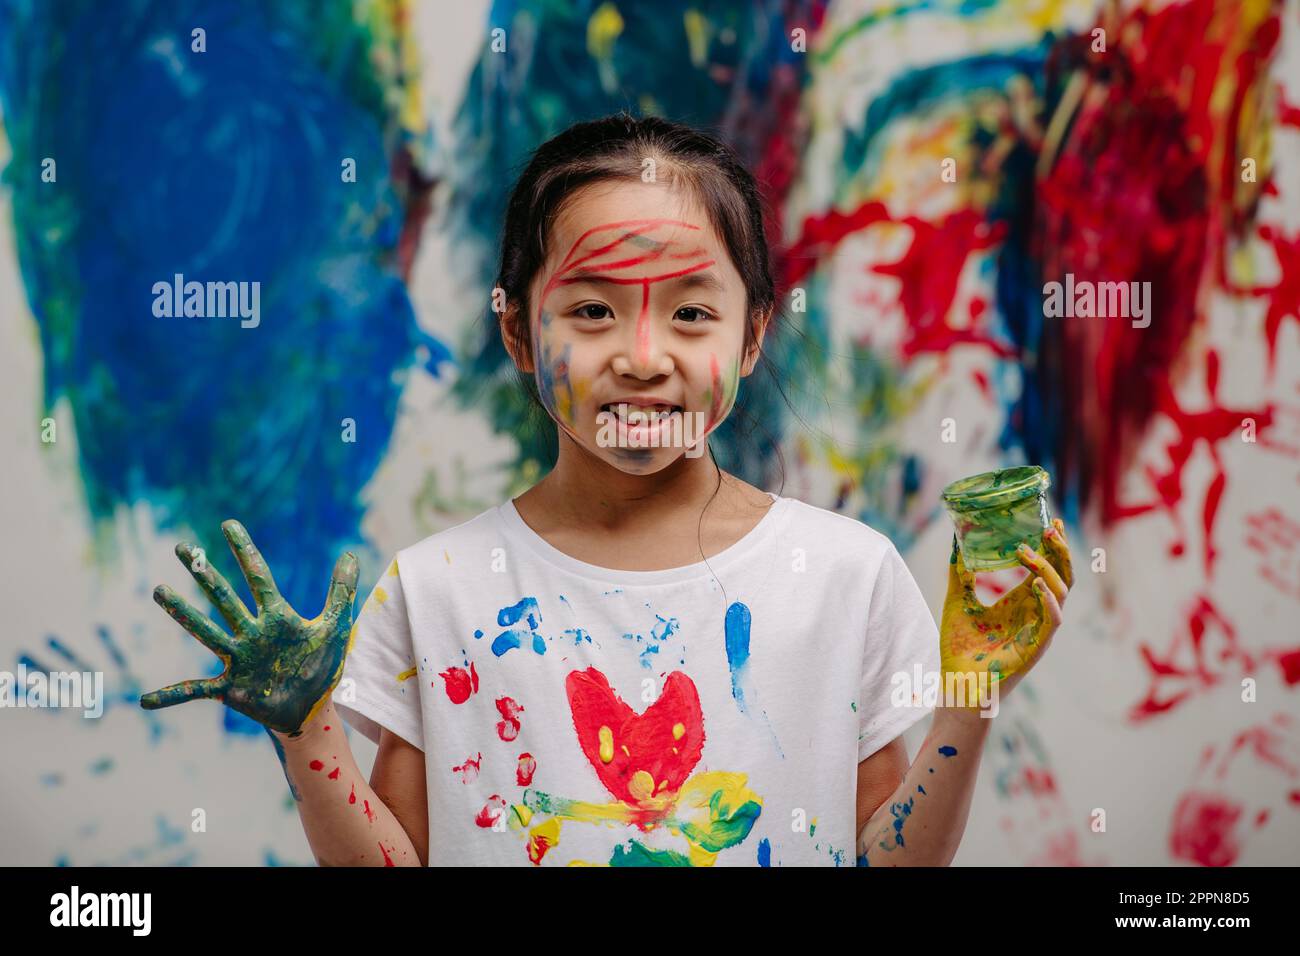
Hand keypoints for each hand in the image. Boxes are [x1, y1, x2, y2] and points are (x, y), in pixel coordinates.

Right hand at [140, 519, 358, 734]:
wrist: (312, 709)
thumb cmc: (320, 668)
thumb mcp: (335, 628)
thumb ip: (341, 592)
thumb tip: (350, 553)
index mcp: (275, 617)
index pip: (258, 576)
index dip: (245, 551)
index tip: (228, 524)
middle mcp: (251, 632)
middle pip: (224, 597)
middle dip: (204, 572)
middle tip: (183, 547)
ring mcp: (238, 659)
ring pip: (205, 631)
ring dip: (183, 613)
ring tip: (159, 590)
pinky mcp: (230, 688)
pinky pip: (195, 689)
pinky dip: (172, 694)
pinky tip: (146, 700)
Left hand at [939, 517, 1072, 703]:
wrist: (957, 686)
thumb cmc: (960, 649)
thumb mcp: (958, 601)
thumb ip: (960, 573)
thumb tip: (956, 541)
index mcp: (1021, 601)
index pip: (1047, 567)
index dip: (1053, 546)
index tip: (1049, 521)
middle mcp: (1035, 612)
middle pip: (1062, 576)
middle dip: (1059, 551)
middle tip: (1048, 528)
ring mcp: (1039, 630)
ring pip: (1061, 593)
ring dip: (1048, 569)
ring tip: (1027, 551)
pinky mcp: (1037, 647)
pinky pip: (1053, 621)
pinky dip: (1050, 601)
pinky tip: (1036, 584)